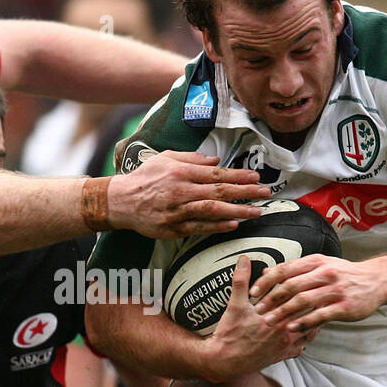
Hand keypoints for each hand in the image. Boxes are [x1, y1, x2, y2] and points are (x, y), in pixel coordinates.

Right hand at [110, 150, 268, 238]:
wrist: (121, 201)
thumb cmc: (145, 177)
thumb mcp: (166, 158)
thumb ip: (193, 159)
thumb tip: (217, 161)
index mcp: (181, 172)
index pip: (216, 174)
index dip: (238, 175)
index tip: (256, 177)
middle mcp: (181, 191)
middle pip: (219, 191)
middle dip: (245, 192)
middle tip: (265, 193)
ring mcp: (177, 211)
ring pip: (213, 210)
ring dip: (237, 211)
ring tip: (257, 211)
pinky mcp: (173, 228)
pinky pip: (199, 228)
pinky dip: (218, 227)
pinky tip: (234, 224)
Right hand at [201, 256, 311, 380]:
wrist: (225, 361)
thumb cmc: (230, 334)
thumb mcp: (234, 304)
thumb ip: (241, 280)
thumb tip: (244, 259)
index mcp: (275, 316)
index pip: (297, 297)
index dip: (303, 286)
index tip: (309, 279)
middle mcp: (284, 331)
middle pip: (307, 312)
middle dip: (313, 300)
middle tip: (320, 290)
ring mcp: (286, 345)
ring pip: (309, 328)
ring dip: (314, 318)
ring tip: (320, 307)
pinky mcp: (283, 355)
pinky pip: (302, 346)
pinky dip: (306, 336)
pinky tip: (307, 329)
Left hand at [250, 254, 386, 328]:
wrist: (376, 280)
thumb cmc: (344, 274)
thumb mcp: (320, 265)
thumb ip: (295, 269)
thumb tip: (267, 272)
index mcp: (316, 262)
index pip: (285, 269)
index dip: (266, 281)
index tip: (252, 292)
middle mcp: (325, 273)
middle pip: (291, 286)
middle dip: (271, 299)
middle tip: (257, 311)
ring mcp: (335, 290)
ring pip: (304, 301)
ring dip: (283, 312)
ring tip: (269, 322)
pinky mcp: (344, 306)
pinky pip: (320, 315)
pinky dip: (304, 322)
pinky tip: (292, 328)